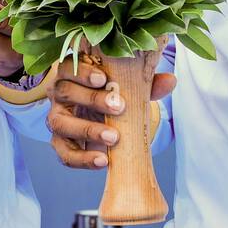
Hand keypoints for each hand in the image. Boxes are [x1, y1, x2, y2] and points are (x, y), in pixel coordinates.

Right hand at [47, 58, 176, 168]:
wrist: (105, 119)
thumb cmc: (113, 95)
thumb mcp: (129, 87)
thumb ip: (146, 83)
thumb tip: (170, 80)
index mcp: (72, 73)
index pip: (68, 66)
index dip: (83, 72)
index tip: (104, 79)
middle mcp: (59, 94)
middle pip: (64, 92)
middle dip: (92, 99)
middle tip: (119, 107)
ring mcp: (57, 119)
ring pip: (60, 123)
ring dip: (87, 130)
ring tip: (114, 137)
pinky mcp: (60, 144)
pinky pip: (65, 154)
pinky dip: (82, 159)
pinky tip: (103, 161)